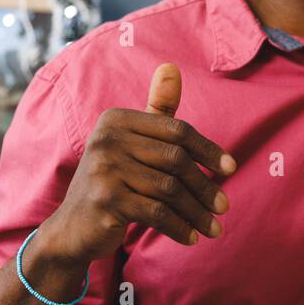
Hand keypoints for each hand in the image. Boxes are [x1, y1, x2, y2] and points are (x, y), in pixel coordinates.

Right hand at [40, 62, 235, 264]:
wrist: (73, 228)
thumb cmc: (112, 181)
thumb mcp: (133, 144)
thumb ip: (156, 112)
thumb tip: (171, 66)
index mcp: (116, 120)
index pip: (177, 130)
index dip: (208, 150)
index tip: (231, 170)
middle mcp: (106, 139)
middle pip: (176, 160)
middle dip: (205, 186)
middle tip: (225, 207)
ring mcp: (103, 170)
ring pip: (170, 189)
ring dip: (197, 212)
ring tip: (214, 228)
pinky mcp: (106, 201)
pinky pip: (157, 213)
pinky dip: (179, 227)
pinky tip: (192, 238)